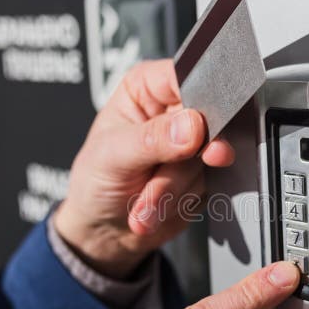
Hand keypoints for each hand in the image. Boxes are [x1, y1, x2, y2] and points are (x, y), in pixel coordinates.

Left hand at [55, 60, 235, 278]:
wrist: (105, 231)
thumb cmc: (95, 183)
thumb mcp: (112, 156)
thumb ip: (151, 139)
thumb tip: (193, 126)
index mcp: (147, 89)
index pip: (186, 78)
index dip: (196, 103)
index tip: (194, 133)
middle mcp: (174, 112)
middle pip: (206, 124)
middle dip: (180, 163)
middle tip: (159, 178)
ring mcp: (193, 144)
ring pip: (208, 160)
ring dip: (174, 190)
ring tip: (143, 203)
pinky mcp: (205, 173)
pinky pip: (213, 184)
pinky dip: (185, 202)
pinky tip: (160, 207)